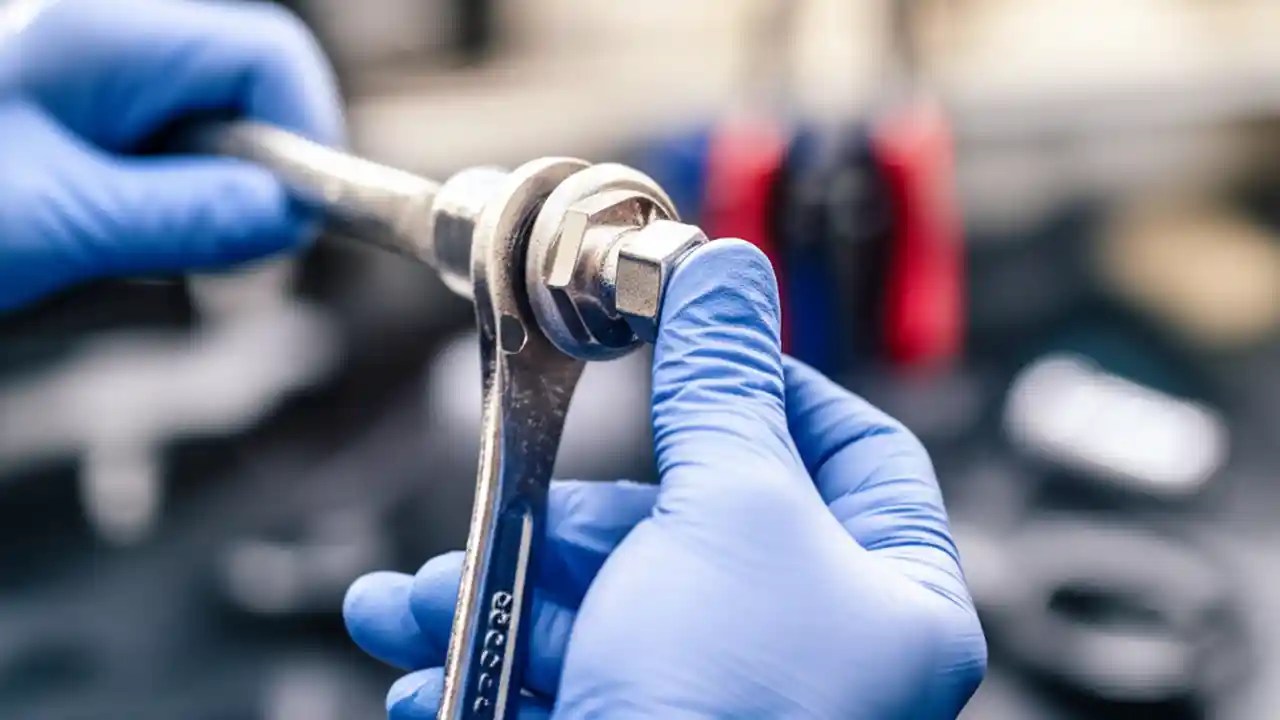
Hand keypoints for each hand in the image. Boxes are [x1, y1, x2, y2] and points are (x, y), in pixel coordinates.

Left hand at [0, 0, 341, 309]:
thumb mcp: (58, 224)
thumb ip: (182, 218)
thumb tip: (293, 221)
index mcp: (111, 38)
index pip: (272, 57)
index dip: (309, 138)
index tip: (296, 224)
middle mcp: (110, 37)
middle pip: (253, 89)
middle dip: (265, 174)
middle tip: (232, 256)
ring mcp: (94, 73)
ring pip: (214, 124)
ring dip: (210, 194)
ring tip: (138, 248)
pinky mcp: (80, 111)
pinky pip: (166, 145)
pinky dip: (168, 196)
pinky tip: (116, 233)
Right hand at [344, 241, 986, 718]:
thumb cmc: (731, 717)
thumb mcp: (730, 516)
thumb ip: (722, 387)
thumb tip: (723, 267)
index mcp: (891, 595)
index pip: (855, 450)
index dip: (773, 383)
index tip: (689, 346)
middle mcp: (815, 650)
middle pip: (695, 522)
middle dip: (576, 514)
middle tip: (513, 503)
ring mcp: (723, 702)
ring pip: (603, 604)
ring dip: (493, 592)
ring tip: (414, 602)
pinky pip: (558, 677)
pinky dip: (483, 668)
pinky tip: (424, 674)